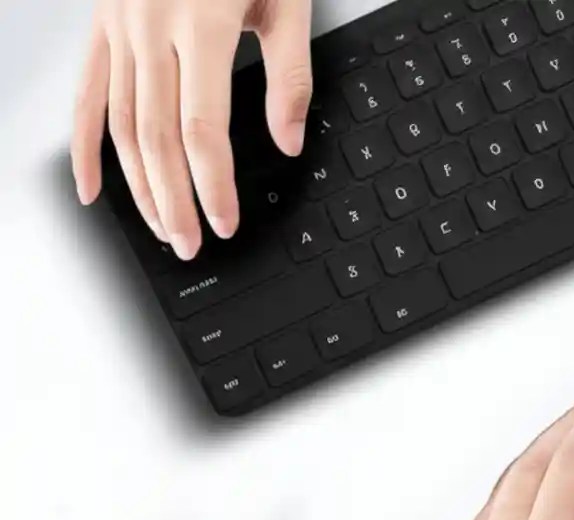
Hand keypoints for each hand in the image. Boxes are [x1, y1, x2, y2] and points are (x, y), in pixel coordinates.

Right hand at [72, 0, 313, 259]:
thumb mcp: (287, 1)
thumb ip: (290, 77)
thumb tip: (289, 142)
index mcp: (199, 23)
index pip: (202, 128)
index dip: (213, 183)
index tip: (226, 222)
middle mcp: (148, 25)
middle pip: (155, 136)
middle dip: (173, 199)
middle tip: (192, 244)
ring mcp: (117, 25)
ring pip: (119, 122)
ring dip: (139, 184)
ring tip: (160, 227)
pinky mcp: (102, 24)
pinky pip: (87, 93)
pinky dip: (86, 145)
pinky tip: (95, 189)